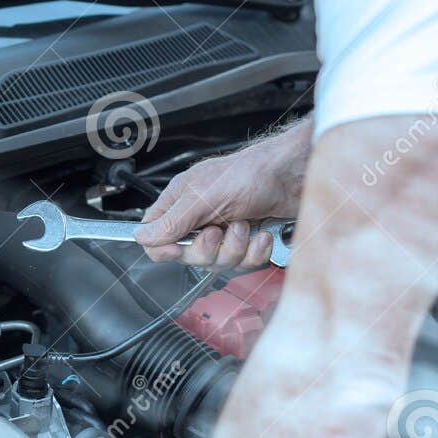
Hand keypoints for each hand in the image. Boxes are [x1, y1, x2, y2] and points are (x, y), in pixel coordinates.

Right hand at [133, 119, 311, 267]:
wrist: (295, 175)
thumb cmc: (251, 173)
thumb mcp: (204, 197)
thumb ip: (172, 221)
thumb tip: (142, 236)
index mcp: (181, 202)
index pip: (155, 236)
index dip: (163, 249)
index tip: (177, 248)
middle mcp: (200, 217)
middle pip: (188, 256)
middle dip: (209, 250)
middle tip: (219, 230)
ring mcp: (225, 231)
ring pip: (218, 263)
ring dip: (235, 248)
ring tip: (245, 225)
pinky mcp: (248, 241)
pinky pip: (244, 264)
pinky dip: (256, 251)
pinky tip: (261, 234)